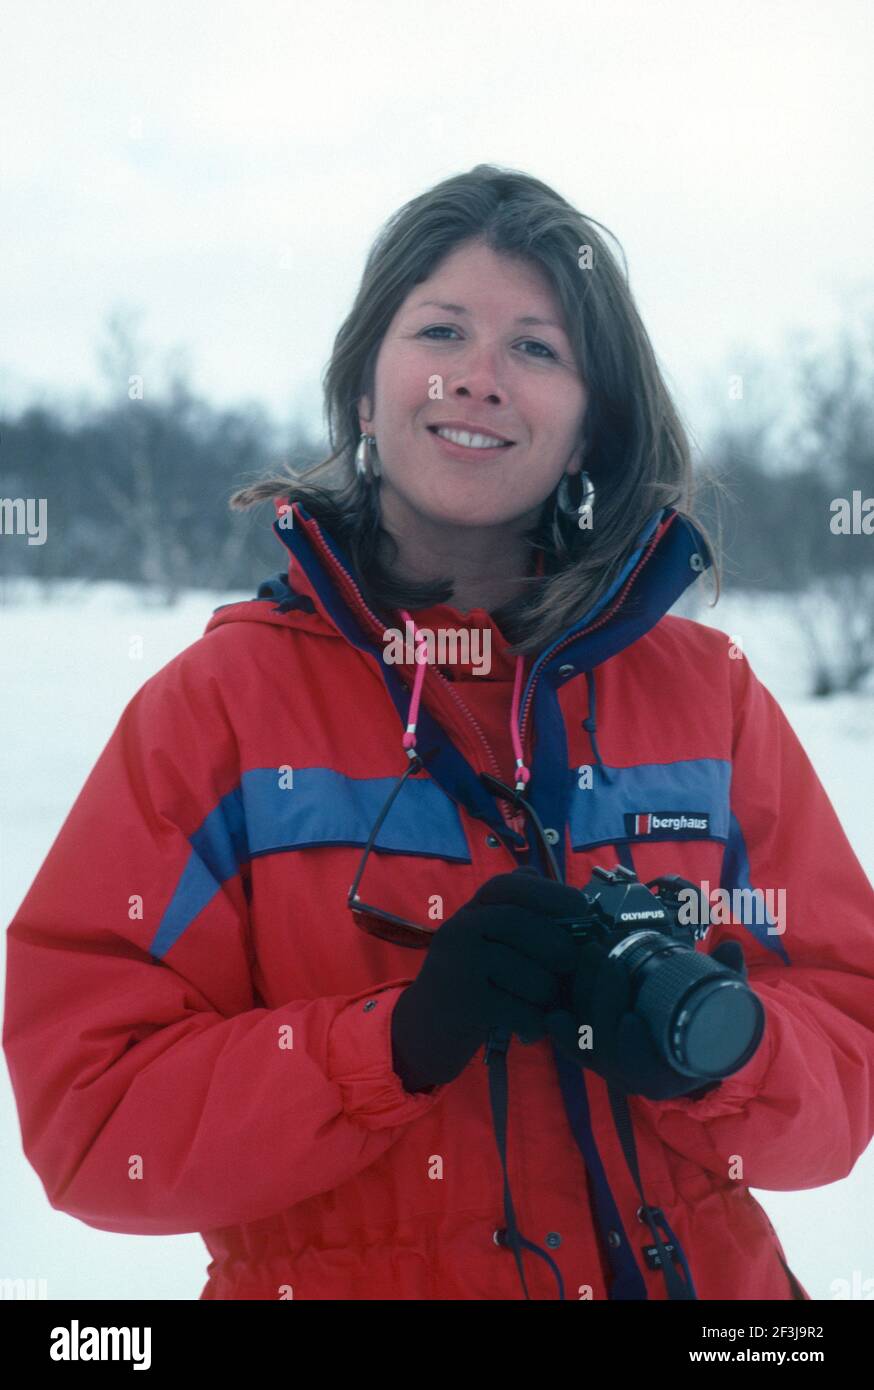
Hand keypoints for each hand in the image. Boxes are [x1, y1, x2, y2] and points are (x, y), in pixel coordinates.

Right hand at [390, 868, 581, 1091]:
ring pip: (533, 975)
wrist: (423, 1034)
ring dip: (548, 997)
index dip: (551, 893)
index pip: (511, 885)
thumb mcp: (491, 944)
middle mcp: (460, 929)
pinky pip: (523, 1010)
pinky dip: (534, 1025)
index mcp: (471, 911)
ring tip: (540, 1008)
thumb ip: (525, 919)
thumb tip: (577, 902)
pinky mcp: (463, 1003)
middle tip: (566, 972)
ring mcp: (459, 964)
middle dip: (558, 950)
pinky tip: (526, 1032)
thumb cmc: (474, 987)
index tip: (581, 908)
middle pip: (524, 926)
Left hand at [545, 939, 749, 1100]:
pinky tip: (556, 1008)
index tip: (632, 1020)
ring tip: (591, 955)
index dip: (633, 1049)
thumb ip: (728, 979)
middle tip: (612, 962)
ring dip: (584, 995)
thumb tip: (732, 947)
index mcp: (668, 1076)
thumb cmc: (705, 1028)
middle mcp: (632, 1077)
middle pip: (607, 1046)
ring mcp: (607, 1063)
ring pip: (585, 1037)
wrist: (687, 1042)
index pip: (644, 1071)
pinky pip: (570, 1041)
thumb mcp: (725, 1008)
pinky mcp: (589, 1049)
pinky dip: (562, 1027)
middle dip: (605, 1001)